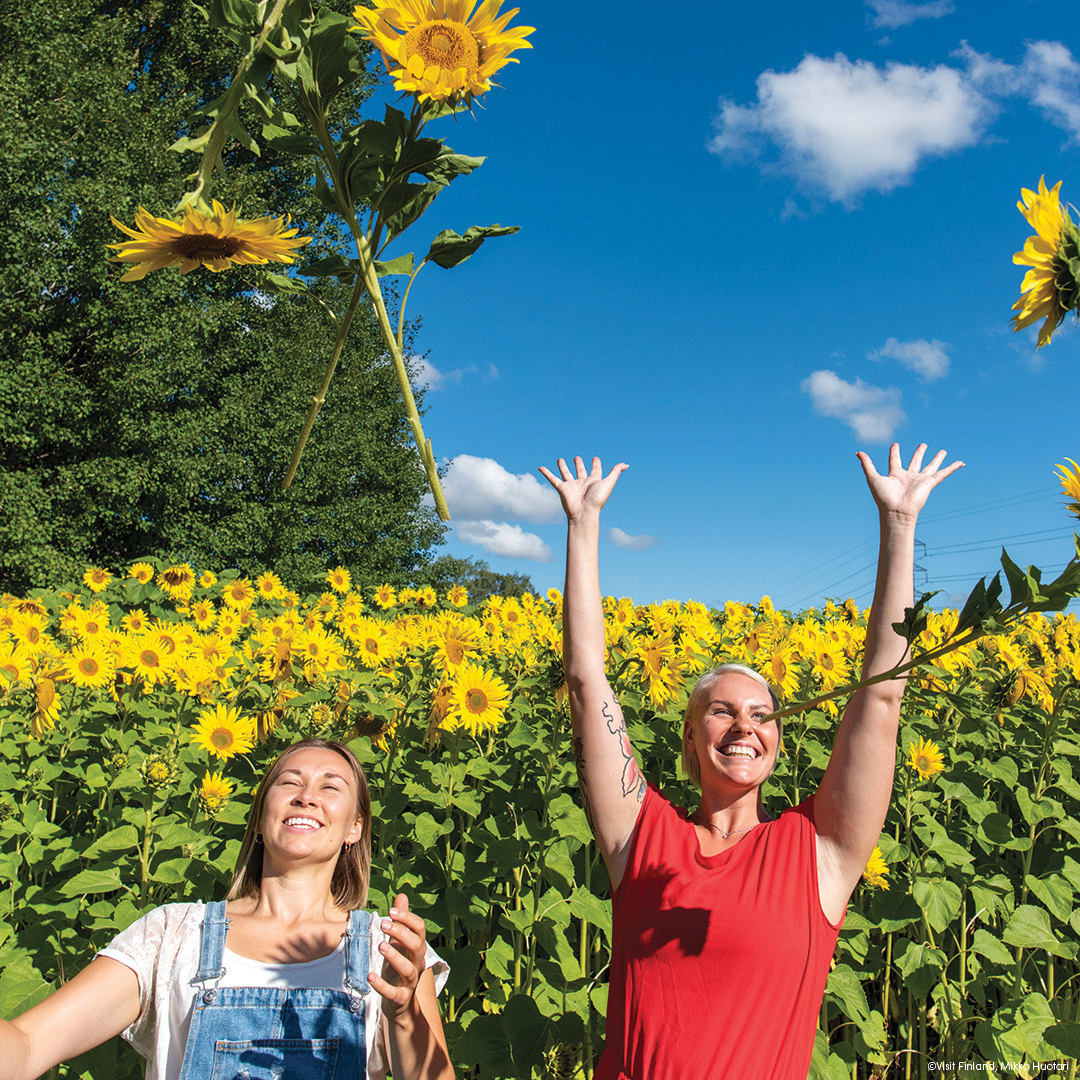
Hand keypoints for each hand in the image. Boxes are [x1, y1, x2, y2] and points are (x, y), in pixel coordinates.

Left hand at [368, 893, 425, 1016]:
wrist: (401, 1005)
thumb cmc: (398, 968)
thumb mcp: (399, 944)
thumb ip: (400, 922)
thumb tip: (402, 895)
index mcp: (417, 949)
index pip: (420, 929)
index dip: (408, 918)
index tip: (391, 911)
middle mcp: (418, 964)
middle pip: (417, 946)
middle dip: (402, 933)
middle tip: (384, 923)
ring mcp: (410, 982)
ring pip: (408, 969)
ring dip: (395, 956)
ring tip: (380, 945)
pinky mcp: (401, 999)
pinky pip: (394, 993)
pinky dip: (382, 985)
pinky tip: (369, 976)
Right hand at [539, 456, 627, 520]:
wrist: (584, 513)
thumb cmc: (597, 500)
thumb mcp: (608, 483)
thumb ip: (615, 472)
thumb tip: (626, 464)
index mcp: (594, 481)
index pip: (595, 470)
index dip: (596, 464)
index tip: (595, 458)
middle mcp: (582, 483)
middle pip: (580, 471)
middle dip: (579, 464)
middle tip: (577, 458)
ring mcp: (572, 486)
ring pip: (566, 473)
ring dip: (563, 467)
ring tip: (560, 459)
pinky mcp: (562, 489)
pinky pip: (552, 479)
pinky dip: (546, 473)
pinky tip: (540, 467)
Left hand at [856, 443, 963, 523]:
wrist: (896, 511)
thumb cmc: (883, 497)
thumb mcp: (873, 477)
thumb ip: (867, 464)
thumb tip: (857, 452)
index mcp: (895, 475)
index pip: (895, 460)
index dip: (895, 452)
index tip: (895, 444)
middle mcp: (908, 477)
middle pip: (915, 461)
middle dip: (919, 453)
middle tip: (923, 445)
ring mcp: (920, 480)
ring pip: (930, 466)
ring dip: (937, 459)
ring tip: (942, 451)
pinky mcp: (930, 483)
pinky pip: (943, 474)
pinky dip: (952, 468)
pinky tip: (961, 463)